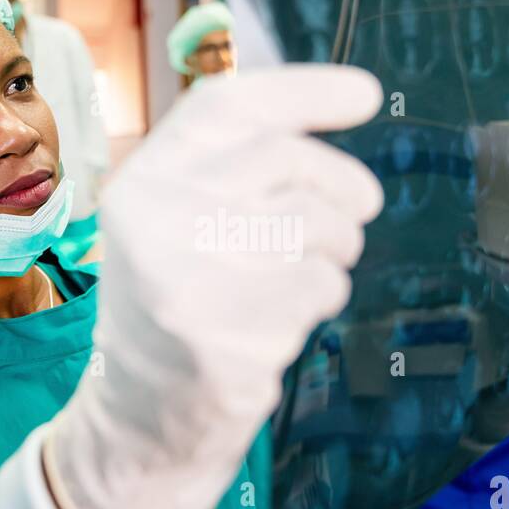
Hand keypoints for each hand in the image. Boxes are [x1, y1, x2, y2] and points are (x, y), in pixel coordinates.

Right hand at [42, 65, 384, 508]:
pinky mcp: (222, 338)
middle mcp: (154, 221)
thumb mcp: (181, 220)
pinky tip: (283, 320)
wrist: (141, 417)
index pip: (228, 107)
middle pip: (287, 161)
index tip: (367, 95)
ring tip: (304, 275)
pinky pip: (317, 288)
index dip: (304, 90)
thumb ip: (238, 166)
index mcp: (142, 181)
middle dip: (342, 185)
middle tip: (359, 209)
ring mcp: (185, 282)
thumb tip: (350, 97)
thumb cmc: (183, 301)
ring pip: (315, 227)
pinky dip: (320, 300)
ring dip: (335, 251)